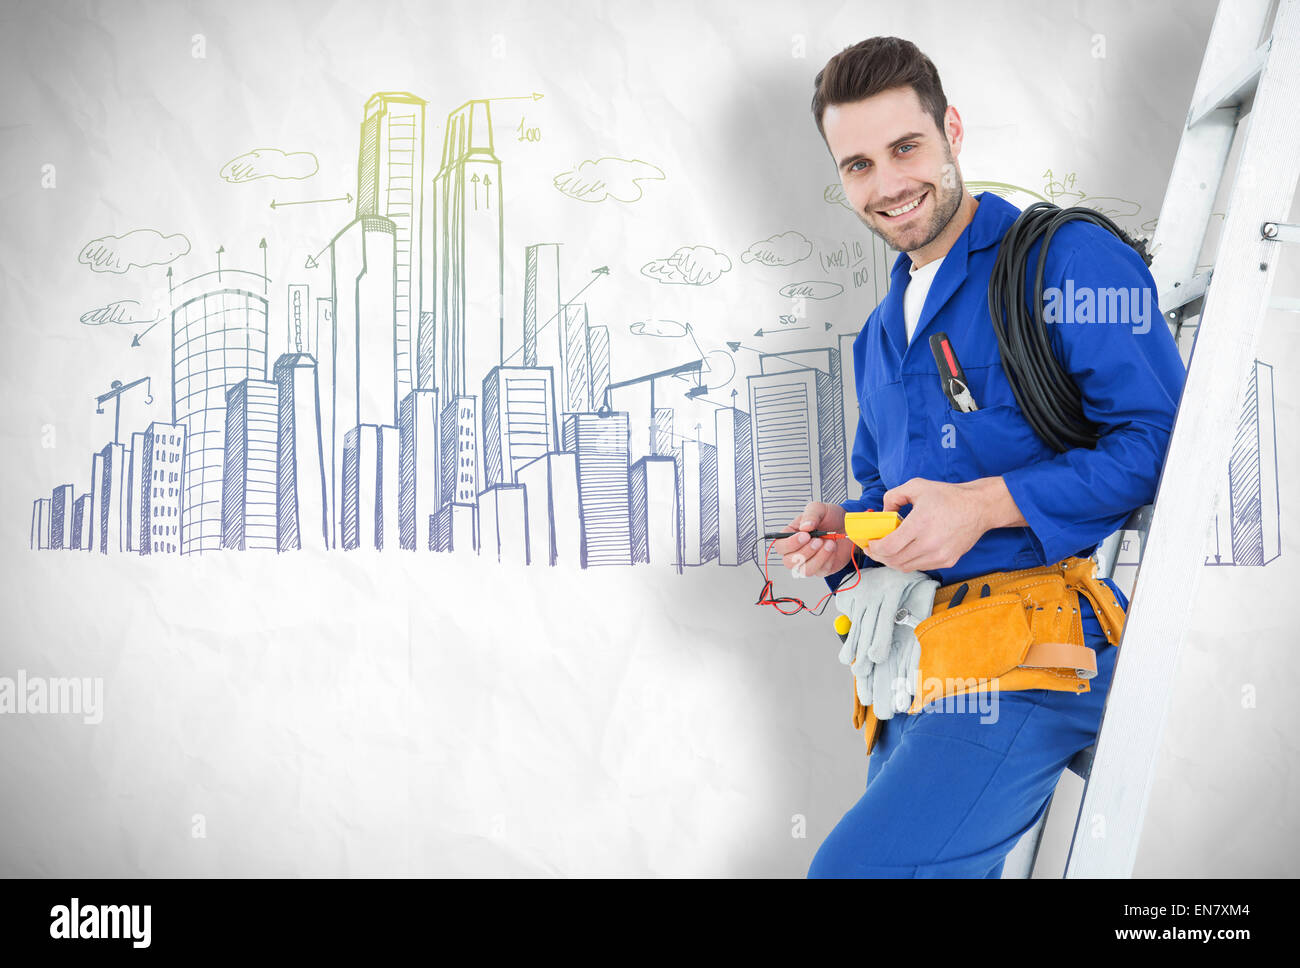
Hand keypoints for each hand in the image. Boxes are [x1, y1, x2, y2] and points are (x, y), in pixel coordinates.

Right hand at [770, 501, 854, 578]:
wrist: (847, 525)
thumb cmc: (830, 518)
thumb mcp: (819, 509)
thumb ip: (811, 514)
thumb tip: (805, 526)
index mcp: (791, 536)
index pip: (780, 546)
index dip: (790, 544)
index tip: (805, 535)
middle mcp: (797, 551)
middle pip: (789, 562)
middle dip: (805, 552)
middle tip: (819, 540)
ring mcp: (808, 562)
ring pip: (805, 570)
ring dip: (819, 557)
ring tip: (830, 543)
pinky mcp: (821, 569)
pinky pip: (821, 570)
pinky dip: (829, 559)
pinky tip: (833, 549)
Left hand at [866, 477, 992, 571]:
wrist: (979, 507)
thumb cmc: (949, 496)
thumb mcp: (916, 486)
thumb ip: (893, 497)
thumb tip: (882, 513)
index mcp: (920, 524)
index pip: (889, 547)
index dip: (874, 548)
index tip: (869, 543)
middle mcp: (930, 543)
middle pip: (894, 560)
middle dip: (879, 556)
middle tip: (873, 548)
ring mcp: (940, 555)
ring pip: (906, 567)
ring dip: (893, 560)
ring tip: (887, 550)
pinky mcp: (948, 561)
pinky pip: (920, 567)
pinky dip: (909, 561)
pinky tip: (906, 551)